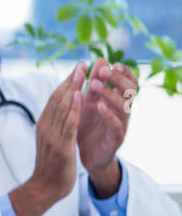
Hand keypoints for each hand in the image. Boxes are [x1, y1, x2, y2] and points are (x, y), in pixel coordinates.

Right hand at [11, 63, 83, 215]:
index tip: (77, 69)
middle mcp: (45, 126)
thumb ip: (56, 124)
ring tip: (83, 73)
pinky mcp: (61, 145)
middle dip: (70, 80)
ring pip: (62, 106)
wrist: (45, 187)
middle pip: (58, 98)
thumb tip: (62, 110)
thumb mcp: (52, 140)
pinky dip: (74, 107)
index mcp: (43, 124)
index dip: (66, 82)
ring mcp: (52, 136)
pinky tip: (80, 95)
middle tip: (82, 64)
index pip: (54, 99)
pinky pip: (68, 123)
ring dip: (73, 87)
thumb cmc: (52, 166)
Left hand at [78, 58, 135, 195]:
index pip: (130, 82)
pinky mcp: (115, 139)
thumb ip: (92, 83)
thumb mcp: (88, 102)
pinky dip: (109, 115)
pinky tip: (99, 106)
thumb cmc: (87, 126)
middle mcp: (123, 111)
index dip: (124, 72)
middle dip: (117, 79)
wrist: (86, 156)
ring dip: (109, 94)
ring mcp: (121, 125)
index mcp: (118, 100)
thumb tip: (99, 59)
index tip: (111, 63)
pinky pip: (116, 125)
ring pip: (123, 107)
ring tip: (94, 85)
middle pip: (129, 91)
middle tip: (102, 71)